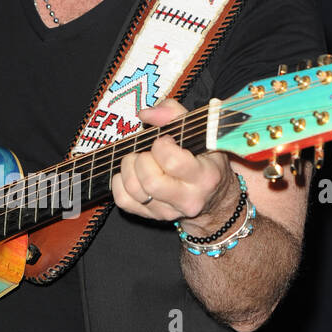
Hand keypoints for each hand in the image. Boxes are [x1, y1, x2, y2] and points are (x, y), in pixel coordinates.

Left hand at [111, 97, 238, 230]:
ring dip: (128, 168)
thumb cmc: (205, 161)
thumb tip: (145, 114)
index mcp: (205, 177)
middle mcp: (188, 199)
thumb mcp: (201, 134)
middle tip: (148, 152)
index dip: (161, 146)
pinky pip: (123, 200)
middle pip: (151, 181)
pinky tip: (131, 173)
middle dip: (142, 159)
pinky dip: (119, 183)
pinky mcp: (151, 216)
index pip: (172, 162)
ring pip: (134, 190)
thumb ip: (174, 114)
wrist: (212, 199)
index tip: (165, 140)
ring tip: (138, 160)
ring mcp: (168, 211)